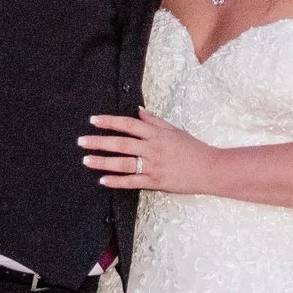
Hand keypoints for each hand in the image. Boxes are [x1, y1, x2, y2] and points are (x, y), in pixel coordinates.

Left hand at [82, 109, 219, 193]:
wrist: (211, 169)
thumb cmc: (193, 148)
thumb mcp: (174, 130)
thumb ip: (154, 121)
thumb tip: (137, 111)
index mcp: (156, 134)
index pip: (128, 124)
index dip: (109, 121)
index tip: (93, 120)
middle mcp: (153, 148)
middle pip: (121, 143)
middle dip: (99, 141)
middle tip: (81, 141)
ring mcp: (154, 166)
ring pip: (123, 163)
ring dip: (103, 161)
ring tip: (86, 160)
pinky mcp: (156, 182)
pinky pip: (133, 182)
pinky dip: (117, 181)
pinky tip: (103, 180)